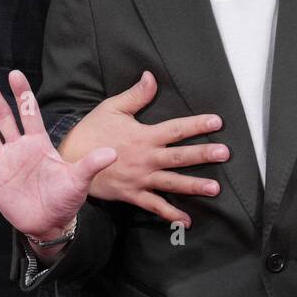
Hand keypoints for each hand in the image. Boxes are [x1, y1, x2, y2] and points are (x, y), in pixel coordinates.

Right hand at [0, 70, 115, 240]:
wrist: (48, 223)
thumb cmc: (65, 199)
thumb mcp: (79, 181)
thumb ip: (91, 164)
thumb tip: (113, 152)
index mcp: (39, 143)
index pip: (29, 112)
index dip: (22, 94)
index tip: (14, 73)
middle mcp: (18, 146)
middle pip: (4, 117)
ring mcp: (3, 160)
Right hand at [58, 71, 226, 227]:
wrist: (71, 161)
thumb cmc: (92, 132)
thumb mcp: (112, 108)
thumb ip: (135, 95)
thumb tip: (151, 76)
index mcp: (144, 136)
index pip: (176, 129)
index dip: (197, 124)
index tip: (217, 122)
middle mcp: (146, 158)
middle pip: (180, 156)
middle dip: (203, 155)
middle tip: (225, 153)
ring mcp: (140, 178)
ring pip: (172, 182)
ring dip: (194, 186)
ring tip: (215, 188)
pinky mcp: (133, 194)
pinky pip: (154, 206)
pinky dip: (171, 214)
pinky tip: (187, 221)